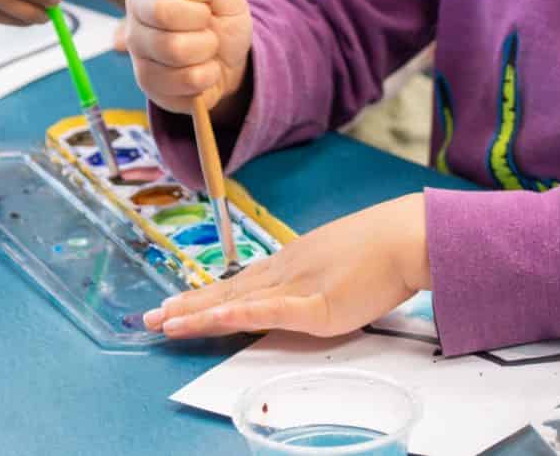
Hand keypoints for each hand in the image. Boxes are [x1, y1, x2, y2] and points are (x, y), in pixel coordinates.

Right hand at [115, 0, 250, 114]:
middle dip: (199, 17)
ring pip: (174, 49)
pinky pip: (185, 80)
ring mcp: (138, 48)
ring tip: (206, 46)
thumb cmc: (221, 20)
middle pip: (161, 10)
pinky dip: (207, 74)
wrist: (229, 63)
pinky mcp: (148, 82)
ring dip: (206, 48)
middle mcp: (137, 10)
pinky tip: (203, 69)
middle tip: (206, 20)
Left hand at [145, 195, 428, 337]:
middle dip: (188, 306)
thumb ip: (317, 281)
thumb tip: (306, 293)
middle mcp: (286, 272)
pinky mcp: (315, 306)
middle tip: (152, 316)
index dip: (206, 294)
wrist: (407, 237)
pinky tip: (211, 320)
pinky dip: (236, 316)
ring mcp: (297, 287)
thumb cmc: (382, 249)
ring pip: (236, 302)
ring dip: (198, 313)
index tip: (178, 302)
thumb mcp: (339, 264)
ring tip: (166, 322)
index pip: (239, 282)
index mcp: (292, 263)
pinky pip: (267, 313)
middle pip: (227, 291)